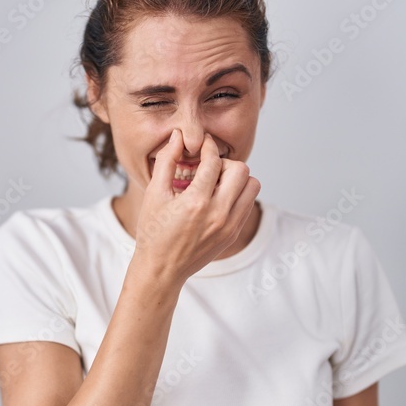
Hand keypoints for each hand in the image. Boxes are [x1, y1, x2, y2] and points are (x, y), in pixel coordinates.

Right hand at [132, 129, 259, 284]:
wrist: (162, 269)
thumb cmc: (153, 232)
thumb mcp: (154, 194)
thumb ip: (167, 162)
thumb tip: (178, 136)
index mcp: (195, 203)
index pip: (214, 162)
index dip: (208, 146)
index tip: (203, 144)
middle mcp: (218, 214)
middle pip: (241, 170)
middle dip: (225, 162)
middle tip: (210, 168)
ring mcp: (229, 225)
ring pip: (252, 186)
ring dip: (237, 178)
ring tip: (216, 183)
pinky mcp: (233, 233)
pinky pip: (248, 203)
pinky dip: (238, 194)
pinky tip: (218, 197)